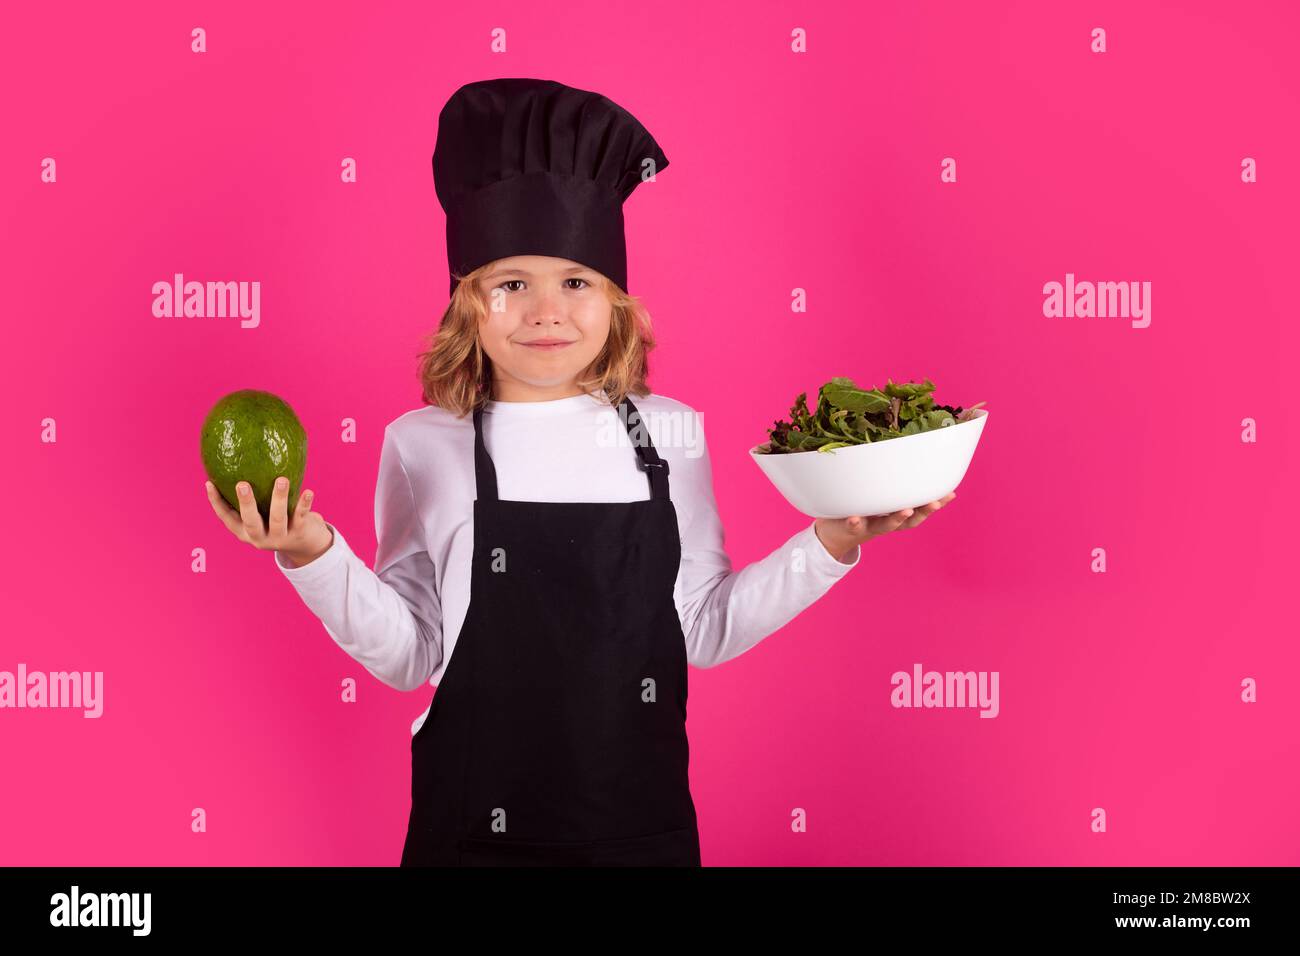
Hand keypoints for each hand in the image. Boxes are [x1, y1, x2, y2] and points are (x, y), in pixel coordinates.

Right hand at [205, 476, 332, 565]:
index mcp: (245, 532)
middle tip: (242, 484)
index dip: (216, 502)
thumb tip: (238, 460)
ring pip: (278, 518)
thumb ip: (253, 497)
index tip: (209, 483)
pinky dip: (304, 503)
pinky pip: (300, 516)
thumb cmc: (277, 520)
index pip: (226, 517)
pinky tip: (308, 491)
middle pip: (251, 522)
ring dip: (279, 498)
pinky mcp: (298, 532)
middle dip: (246, 503)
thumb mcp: (261, 513)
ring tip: (282, 480)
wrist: (305, 545)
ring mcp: (279, 537)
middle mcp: (259, 538)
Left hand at [814, 492, 956, 562]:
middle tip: (934, 503)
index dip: (936, 503)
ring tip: (905, 510)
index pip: (921, 510)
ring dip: (896, 519)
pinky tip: (855, 517)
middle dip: (923, 512)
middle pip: (909, 521)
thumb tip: (911, 455)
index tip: (951, 493)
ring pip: (885, 525)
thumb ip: (892, 482)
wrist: (834, 534)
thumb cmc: (861, 508)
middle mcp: (886, 522)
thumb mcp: (878, 496)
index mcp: (896, 514)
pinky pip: (852, 525)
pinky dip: (855, 522)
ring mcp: (869, 525)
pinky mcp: (849, 527)